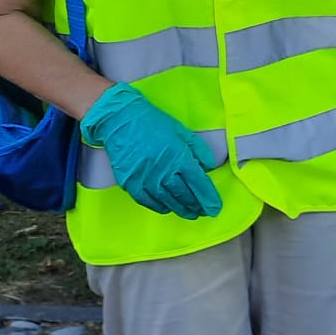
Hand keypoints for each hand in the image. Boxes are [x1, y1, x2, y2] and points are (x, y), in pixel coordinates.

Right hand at [81, 84, 222, 220]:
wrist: (120, 121)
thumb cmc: (153, 123)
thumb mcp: (182, 132)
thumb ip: (198, 150)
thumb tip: (209, 166)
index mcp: (179, 158)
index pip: (199, 184)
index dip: (208, 198)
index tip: (215, 207)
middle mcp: (164, 172)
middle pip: (185, 195)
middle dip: (197, 206)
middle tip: (204, 212)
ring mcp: (146, 179)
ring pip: (168, 201)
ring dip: (181, 209)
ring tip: (190, 213)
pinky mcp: (130, 183)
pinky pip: (147, 201)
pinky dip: (159, 207)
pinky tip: (167, 208)